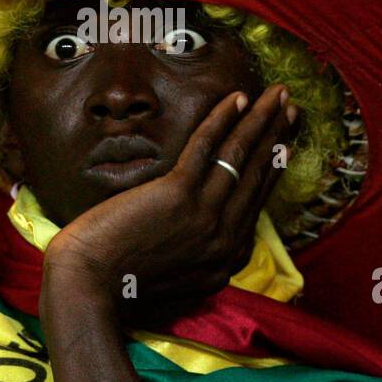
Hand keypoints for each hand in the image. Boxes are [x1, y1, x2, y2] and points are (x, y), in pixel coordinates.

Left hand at [43, 84, 298, 329]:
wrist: (90, 286)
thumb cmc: (121, 285)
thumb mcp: (178, 281)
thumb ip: (200, 255)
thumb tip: (208, 227)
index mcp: (226, 259)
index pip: (257, 203)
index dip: (272, 169)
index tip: (283, 144)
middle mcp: (225, 239)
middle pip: (257, 176)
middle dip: (277, 136)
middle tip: (291, 107)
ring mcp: (205, 216)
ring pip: (240, 156)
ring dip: (261, 119)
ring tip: (277, 94)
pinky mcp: (178, 195)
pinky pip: (207, 147)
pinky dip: (223, 119)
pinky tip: (237, 98)